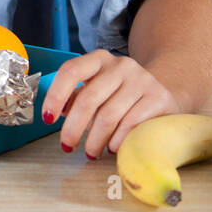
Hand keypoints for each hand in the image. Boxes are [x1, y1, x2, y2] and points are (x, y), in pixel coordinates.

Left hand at [41, 49, 183, 159]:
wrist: (164, 94)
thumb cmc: (121, 96)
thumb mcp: (97, 91)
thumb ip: (76, 98)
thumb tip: (55, 113)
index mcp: (99, 59)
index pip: (71, 71)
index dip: (55, 96)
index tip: (47, 119)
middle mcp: (121, 65)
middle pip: (88, 99)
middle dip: (73, 128)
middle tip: (67, 146)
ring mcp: (141, 80)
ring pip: (108, 116)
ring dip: (95, 140)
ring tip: (91, 152)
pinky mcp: (158, 98)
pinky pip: (130, 125)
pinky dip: (117, 141)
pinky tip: (112, 148)